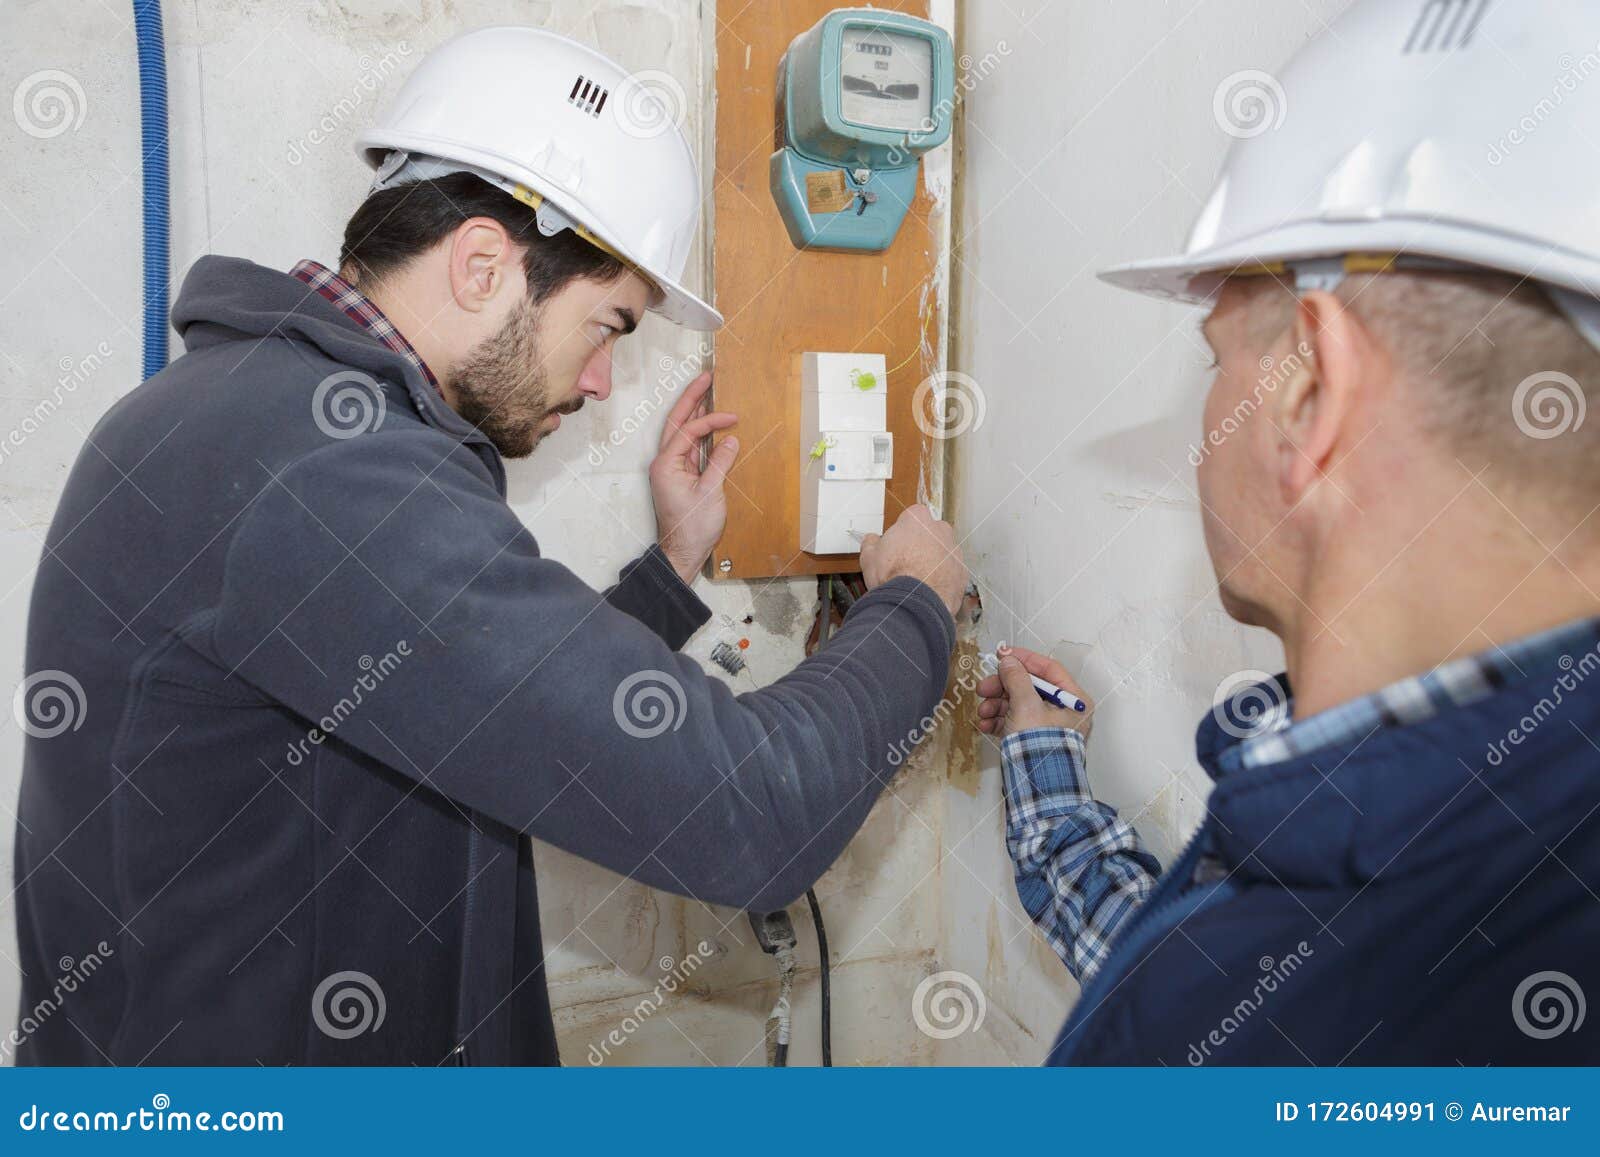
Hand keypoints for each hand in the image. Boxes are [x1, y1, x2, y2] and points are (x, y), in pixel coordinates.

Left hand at [650, 372, 738, 584]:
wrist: (682, 553)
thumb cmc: (692, 527)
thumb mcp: (710, 493)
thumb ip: (720, 463)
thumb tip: (730, 439)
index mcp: (666, 464)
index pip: (688, 431)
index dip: (711, 420)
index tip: (732, 418)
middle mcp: (665, 463)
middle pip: (678, 423)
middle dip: (692, 399)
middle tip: (705, 377)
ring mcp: (672, 470)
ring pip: (683, 434)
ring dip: (695, 414)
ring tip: (707, 392)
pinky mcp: (681, 477)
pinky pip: (691, 449)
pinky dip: (701, 435)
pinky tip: (711, 425)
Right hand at [857, 504, 965, 615]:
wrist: (915, 604)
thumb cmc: (894, 577)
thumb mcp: (869, 556)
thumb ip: (871, 543)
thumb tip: (871, 541)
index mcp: (918, 519)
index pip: (910, 518)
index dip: (901, 533)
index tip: (895, 545)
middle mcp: (940, 530)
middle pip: (929, 533)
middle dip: (920, 544)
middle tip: (905, 562)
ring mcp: (954, 551)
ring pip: (942, 552)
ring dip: (932, 562)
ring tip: (916, 580)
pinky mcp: (961, 572)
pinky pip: (951, 571)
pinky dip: (942, 578)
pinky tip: (928, 590)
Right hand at [976, 643, 1093, 740]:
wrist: (1039, 788)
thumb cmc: (1041, 747)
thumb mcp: (1027, 706)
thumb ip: (1016, 679)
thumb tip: (1008, 661)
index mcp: (1074, 700)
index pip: (1049, 669)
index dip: (1024, 659)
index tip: (1002, 654)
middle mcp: (1064, 711)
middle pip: (1029, 686)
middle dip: (1002, 687)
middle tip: (983, 688)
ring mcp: (1048, 726)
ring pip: (1018, 704)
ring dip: (996, 705)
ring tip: (982, 712)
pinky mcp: (1034, 740)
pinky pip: (1015, 722)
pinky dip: (999, 721)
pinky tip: (985, 725)